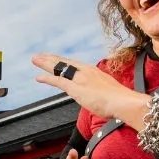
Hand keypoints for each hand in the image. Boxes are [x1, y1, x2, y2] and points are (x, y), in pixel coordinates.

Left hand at [32, 53, 149, 121]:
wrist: (124, 102)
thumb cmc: (120, 101)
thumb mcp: (108, 92)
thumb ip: (101, 91)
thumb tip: (100, 96)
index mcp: (94, 71)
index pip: (74, 64)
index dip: (63, 61)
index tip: (55, 59)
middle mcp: (86, 71)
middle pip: (65, 62)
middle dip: (51, 58)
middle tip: (39, 56)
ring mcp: (80, 78)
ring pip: (59, 68)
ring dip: (46, 63)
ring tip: (35, 60)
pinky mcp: (76, 88)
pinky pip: (58, 81)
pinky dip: (47, 79)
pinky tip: (39, 78)